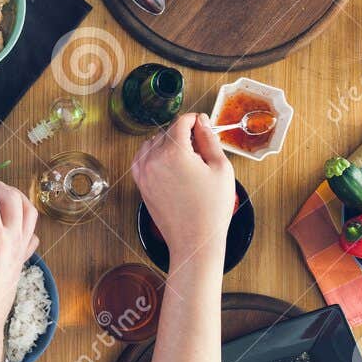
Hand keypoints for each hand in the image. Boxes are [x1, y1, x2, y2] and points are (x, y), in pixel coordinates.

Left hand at [131, 114, 236, 268]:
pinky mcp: (140, 184)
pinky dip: (154, 155)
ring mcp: (144, 172)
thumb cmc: (211, 208)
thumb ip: (209, 139)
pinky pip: (142, 158)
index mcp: (174, 152)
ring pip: (153, 143)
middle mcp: (154, 159)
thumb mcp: (220, 167)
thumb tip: (202, 121)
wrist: (194, 240)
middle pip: (168, 131)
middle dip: (184, 134)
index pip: (182, 122)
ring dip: (168, 143)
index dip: (196, 121)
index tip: (204, 127)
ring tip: (187, 159)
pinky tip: (170, 164)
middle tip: (201, 149)